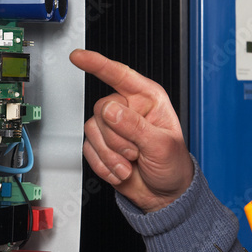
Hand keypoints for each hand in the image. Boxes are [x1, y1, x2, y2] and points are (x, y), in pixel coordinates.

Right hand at [69, 49, 192, 211]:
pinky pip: (88, 149)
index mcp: (148, 99)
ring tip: (131, 162)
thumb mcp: (161, 145)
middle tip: (136, 152)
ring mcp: (112, 127)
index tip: (78, 57)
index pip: (120, 75)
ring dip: (112, 155)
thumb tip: (112, 110)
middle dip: (118, 138)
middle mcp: (128, 108)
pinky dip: (105, 165)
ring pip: (92, 130)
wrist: (163, 195)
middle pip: (102, 109)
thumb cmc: (172, 165)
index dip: (97, 64)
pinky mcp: (100, 144)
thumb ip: (136, 126)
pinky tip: (121, 169)